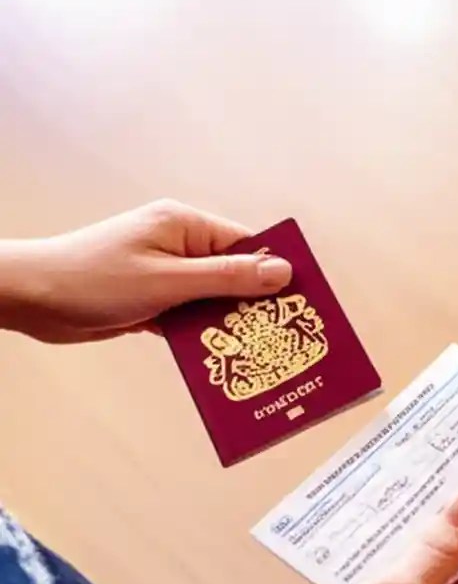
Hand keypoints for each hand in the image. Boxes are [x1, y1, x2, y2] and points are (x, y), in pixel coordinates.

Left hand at [0, 199, 291, 342]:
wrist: (28, 298)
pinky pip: (190, 315)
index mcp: (185, 226)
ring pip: (213, 298)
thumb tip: (281, 271)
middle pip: (234, 274)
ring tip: (257, 352)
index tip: (303, 303)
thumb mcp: (168, 281)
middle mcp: (179, 245)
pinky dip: (202, 333)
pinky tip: (221, 357)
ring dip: (228, 324)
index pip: (247, 245)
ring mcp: (165, 272)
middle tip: (284, 336)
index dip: (276, 273)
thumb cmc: (92, 279)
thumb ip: (226, 278)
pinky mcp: (152, 298)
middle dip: (255, 304)